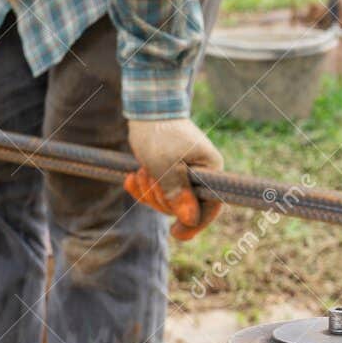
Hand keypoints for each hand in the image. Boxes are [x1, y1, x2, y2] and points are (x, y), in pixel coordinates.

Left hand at [123, 118, 223, 239]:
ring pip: (167, 202)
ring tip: (140, 170)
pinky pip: (156, 193)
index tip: (176, 234)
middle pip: (183, 208)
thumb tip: (191, 220)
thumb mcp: (166, 165)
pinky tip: (131, 176)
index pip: (210, 207)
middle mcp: (202, 176)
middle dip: (159, 198)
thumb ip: (178, 193)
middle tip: (146, 177)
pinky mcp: (169, 174)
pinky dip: (141, 189)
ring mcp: (185, 176)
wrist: (148, 108)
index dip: (195, 224)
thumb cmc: (160, 133)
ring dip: (148, 191)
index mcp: (211, 172)